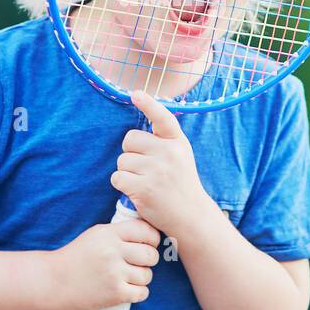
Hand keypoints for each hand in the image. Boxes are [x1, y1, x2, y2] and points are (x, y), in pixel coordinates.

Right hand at [50, 217, 160, 309]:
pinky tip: (127, 289)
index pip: (145, 231)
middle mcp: (113, 252)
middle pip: (151, 255)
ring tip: (127, 277)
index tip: (149, 245)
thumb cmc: (77, 256)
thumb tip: (150, 233)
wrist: (54, 280)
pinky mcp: (115, 293)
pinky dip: (137, 292)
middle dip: (148, 260)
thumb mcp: (96, 235)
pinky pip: (142, 292)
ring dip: (141, 278)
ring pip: (148, 275)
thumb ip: (120, 232)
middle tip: (137, 264)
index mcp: (109, 234)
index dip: (152, 239)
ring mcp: (115, 273)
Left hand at [110, 90, 219, 239]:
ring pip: (122, 161)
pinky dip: (122, 185)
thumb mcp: (181, 155)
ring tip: (144, 182)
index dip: (148, 104)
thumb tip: (141, 113)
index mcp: (177, 142)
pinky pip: (117, 178)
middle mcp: (169, 153)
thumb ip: (164, 138)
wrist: (192, 216)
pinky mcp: (144, 188)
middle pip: (129, 140)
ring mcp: (157, 171)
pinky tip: (136, 192)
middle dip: (130, 153)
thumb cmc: (181, 183)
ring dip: (126, 172)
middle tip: (144, 169)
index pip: (162, 118)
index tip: (135, 94)